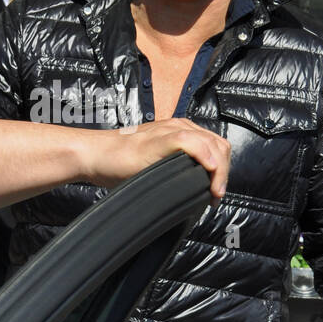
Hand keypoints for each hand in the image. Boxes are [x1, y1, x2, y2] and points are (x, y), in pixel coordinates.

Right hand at [80, 119, 229, 199]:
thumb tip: (195, 191)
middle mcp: (180, 127)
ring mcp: (170, 130)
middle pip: (219, 145)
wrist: (98, 155)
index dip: (223, 170)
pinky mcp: (160, 138)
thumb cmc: (122, 163)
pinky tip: (207, 171)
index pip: (216, 146)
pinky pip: (190, 142)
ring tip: (212, 191)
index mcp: (181, 131)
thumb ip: (178, 169)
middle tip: (215, 195)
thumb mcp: (158, 166)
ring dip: (218, 170)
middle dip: (224, 172)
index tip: (215, 192)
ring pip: (210, 143)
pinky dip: (205, 157)